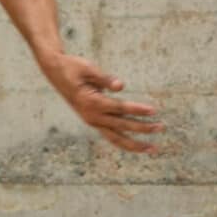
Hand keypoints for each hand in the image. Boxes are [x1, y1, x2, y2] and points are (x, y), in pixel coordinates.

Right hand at [41, 52, 163, 153]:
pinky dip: (123, 141)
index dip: (138, 110)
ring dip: (134, 144)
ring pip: (115, 138)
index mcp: (91, 102)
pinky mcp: (92, 121)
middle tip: (161, 128)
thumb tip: (120, 86)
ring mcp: (91, 121)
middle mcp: (92, 116)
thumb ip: (105, 78)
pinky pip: (110, 135)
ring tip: (152, 148)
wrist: (55, 71)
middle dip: (142, 128)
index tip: (154, 110)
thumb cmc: (73, 67)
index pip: (120, 108)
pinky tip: (136, 145)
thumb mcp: (88, 69)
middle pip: (122, 126)